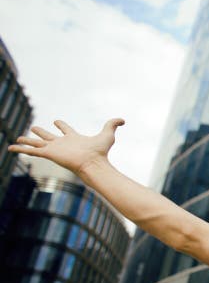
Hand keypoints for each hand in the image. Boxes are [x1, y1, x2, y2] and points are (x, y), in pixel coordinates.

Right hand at [8, 118, 124, 176]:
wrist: (93, 163)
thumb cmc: (101, 151)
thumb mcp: (108, 134)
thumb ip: (113, 124)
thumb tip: (123, 119)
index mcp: (73, 138)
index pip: (65, 129)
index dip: (61, 124)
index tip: (56, 121)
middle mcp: (62, 143)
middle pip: (48, 136)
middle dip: (42, 131)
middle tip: (34, 127)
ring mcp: (54, 149)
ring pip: (37, 143)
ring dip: (27, 140)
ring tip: (17, 137)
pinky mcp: (48, 153)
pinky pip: (31, 150)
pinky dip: (20, 149)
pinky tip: (10, 147)